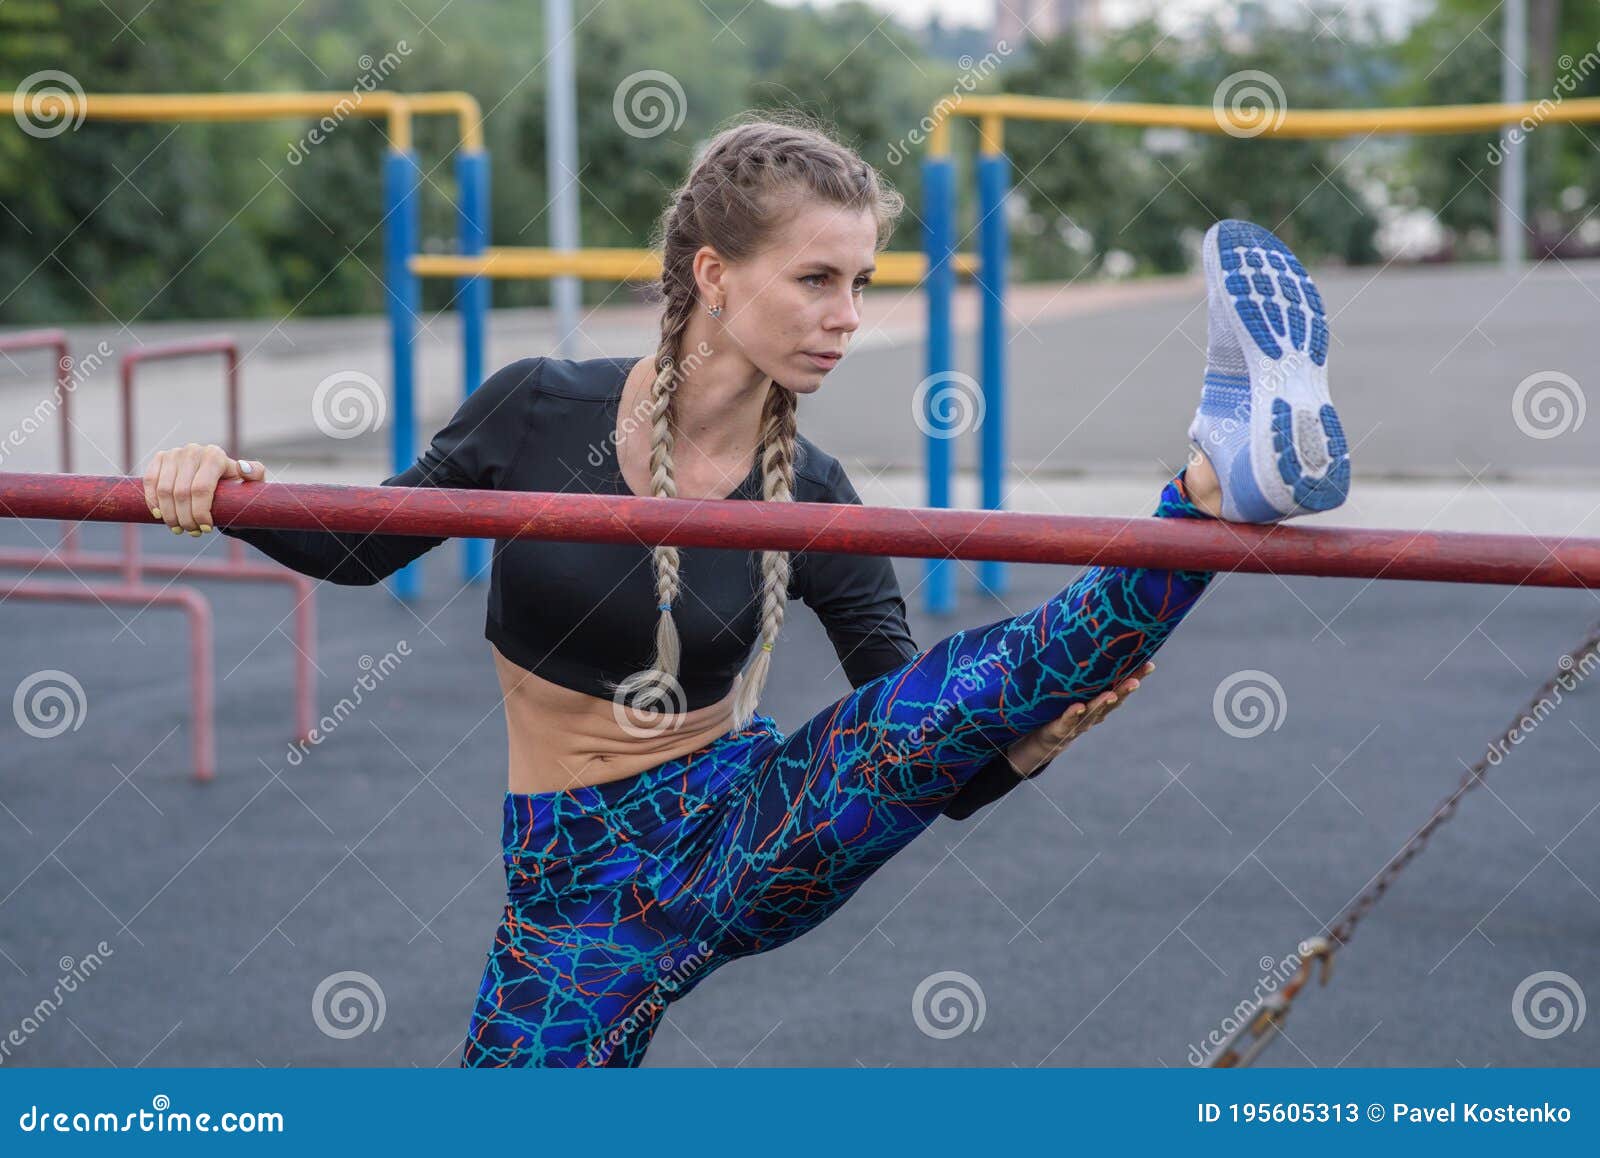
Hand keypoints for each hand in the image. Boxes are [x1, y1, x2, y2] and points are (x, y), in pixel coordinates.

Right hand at [143, 443, 266, 535]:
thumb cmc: (237, 485)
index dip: (200, 513)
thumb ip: (255, 474)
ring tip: (179, 529)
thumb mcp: (252, 481)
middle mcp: (193, 451)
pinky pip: (150, 482)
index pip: (201, 489)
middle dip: (186, 518)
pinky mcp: (160, 458)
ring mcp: (174, 453)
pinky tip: (160, 516)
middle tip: (193, 532)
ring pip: (164, 491)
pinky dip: (153, 502)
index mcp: (215, 456)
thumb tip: (242, 469)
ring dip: (169, 515)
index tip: (207, 528)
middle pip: (181, 493)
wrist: (219, 477)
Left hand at [1002, 661, 1153, 777]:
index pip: (1120, 686)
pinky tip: (1079, 707)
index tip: (1149, 665)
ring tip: (1111, 695)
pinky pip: (1068, 721)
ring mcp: (1079, 722)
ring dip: (1102, 704)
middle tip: (1136, 682)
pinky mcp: (1061, 728)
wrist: (1046, 737)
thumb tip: (1096, 639)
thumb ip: (1088, 672)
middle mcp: (1095, 712)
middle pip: (1112, 701)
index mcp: (1101, 700)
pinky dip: (1074, 714)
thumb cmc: (1065, 706)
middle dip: (1124, 692)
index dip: (1135, 677)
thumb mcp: (1078, 688)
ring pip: (1093, 712)